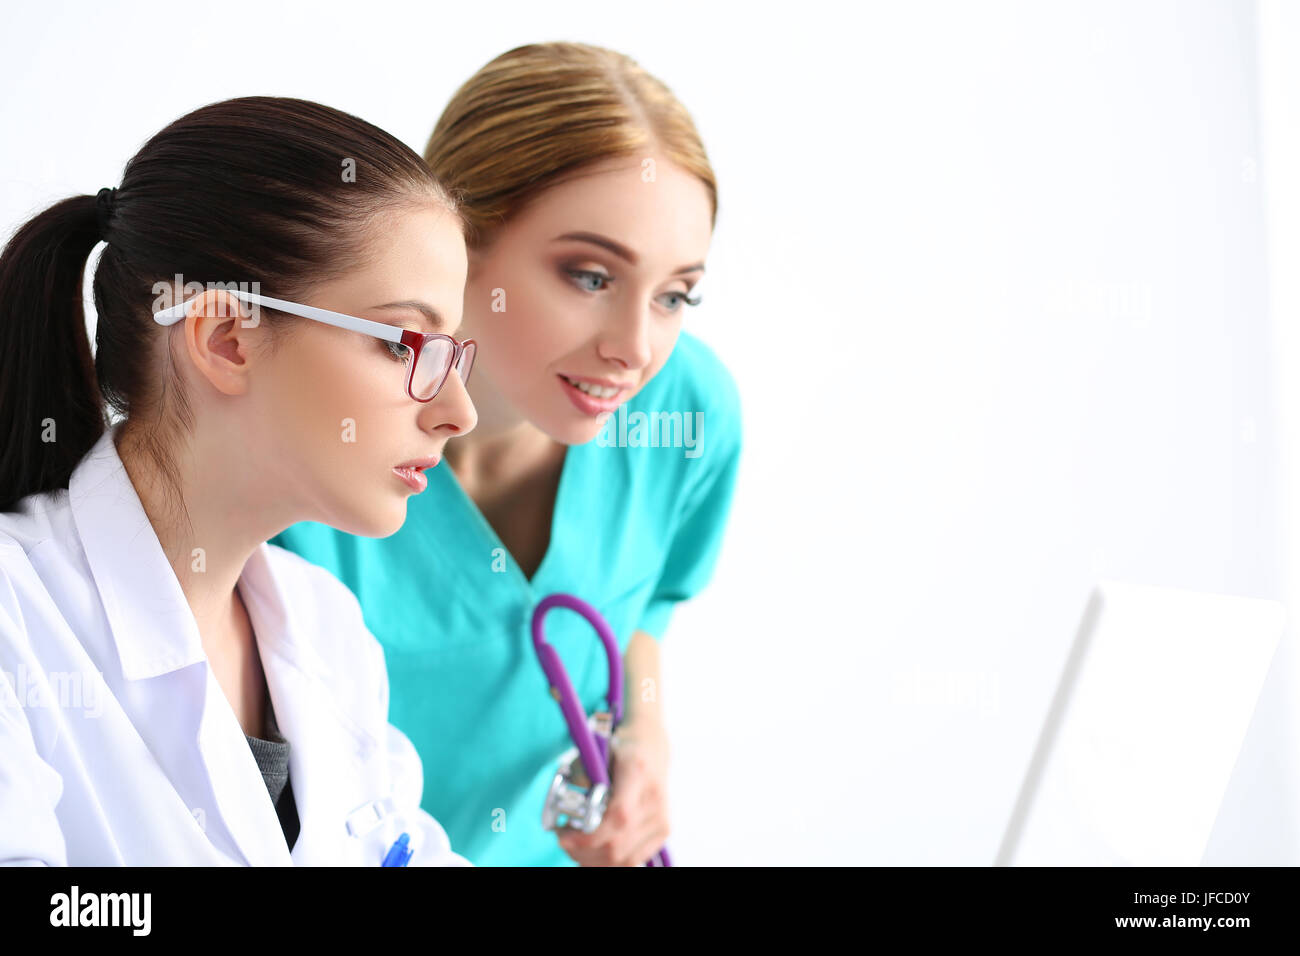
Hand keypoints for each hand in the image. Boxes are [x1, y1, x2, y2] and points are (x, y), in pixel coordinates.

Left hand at [556, 716, 670, 865]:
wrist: (651, 746)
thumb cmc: (618, 748)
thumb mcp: (595, 751)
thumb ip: (580, 775)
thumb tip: (566, 805)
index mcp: (637, 772)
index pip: (618, 817)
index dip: (589, 835)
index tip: (563, 834)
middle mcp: (654, 799)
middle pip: (618, 844)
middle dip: (582, 849)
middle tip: (562, 838)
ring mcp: (662, 818)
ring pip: (623, 858)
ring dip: (592, 859)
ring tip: (573, 846)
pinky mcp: (663, 831)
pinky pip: (632, 860)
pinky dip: (607, 862)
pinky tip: (590, 853)